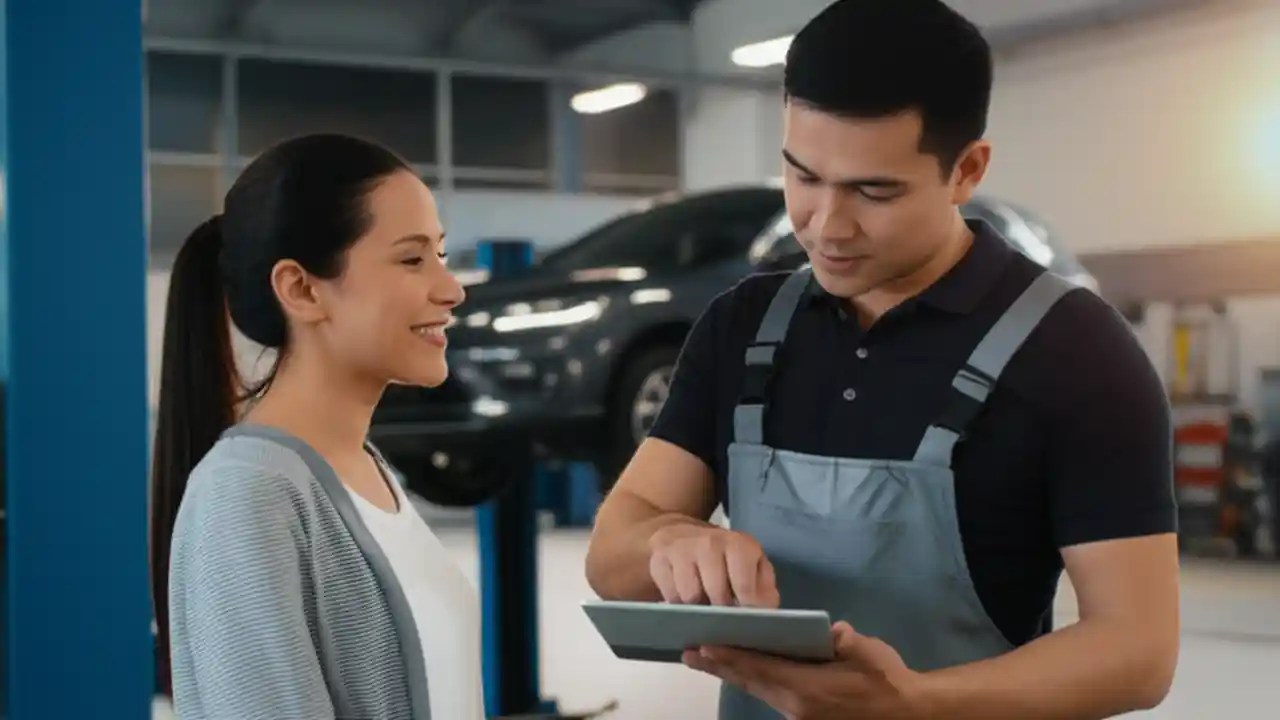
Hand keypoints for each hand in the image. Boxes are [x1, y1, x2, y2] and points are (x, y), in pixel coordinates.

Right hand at [647, 522, 779, 607]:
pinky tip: (686, 597)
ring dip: (698, 608)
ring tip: (705, 603)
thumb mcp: (753, 566)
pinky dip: (679, 604)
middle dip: (722, 612)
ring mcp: (681, 549)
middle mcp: (709, 542)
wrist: (685, 533)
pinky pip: (670, 597)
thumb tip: (764, 614)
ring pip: (690, 598)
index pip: (745, 588)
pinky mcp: (658, 559)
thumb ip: (764, 591)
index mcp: (738, 544)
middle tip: (724, 615)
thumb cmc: (726, 557)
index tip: (746, 620)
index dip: (747, 611)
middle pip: (717, 596)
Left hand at [683, 621, 926, 719]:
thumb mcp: (868, 652)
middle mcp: (795, 706)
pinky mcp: (803, 717)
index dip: (729, 657)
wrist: (906, 713)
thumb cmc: (887, 680)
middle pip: (749, 682)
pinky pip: (770, 695)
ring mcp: (797, 715)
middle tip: (688, 652)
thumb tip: (830, 632)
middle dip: (718, 667)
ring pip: (757, 690)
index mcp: (807, 689)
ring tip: (704, 659)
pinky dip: (751, 681)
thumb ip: (845, 640)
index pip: (759, 669)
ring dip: (731, 674)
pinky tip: (740, 671)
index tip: (702, 647)